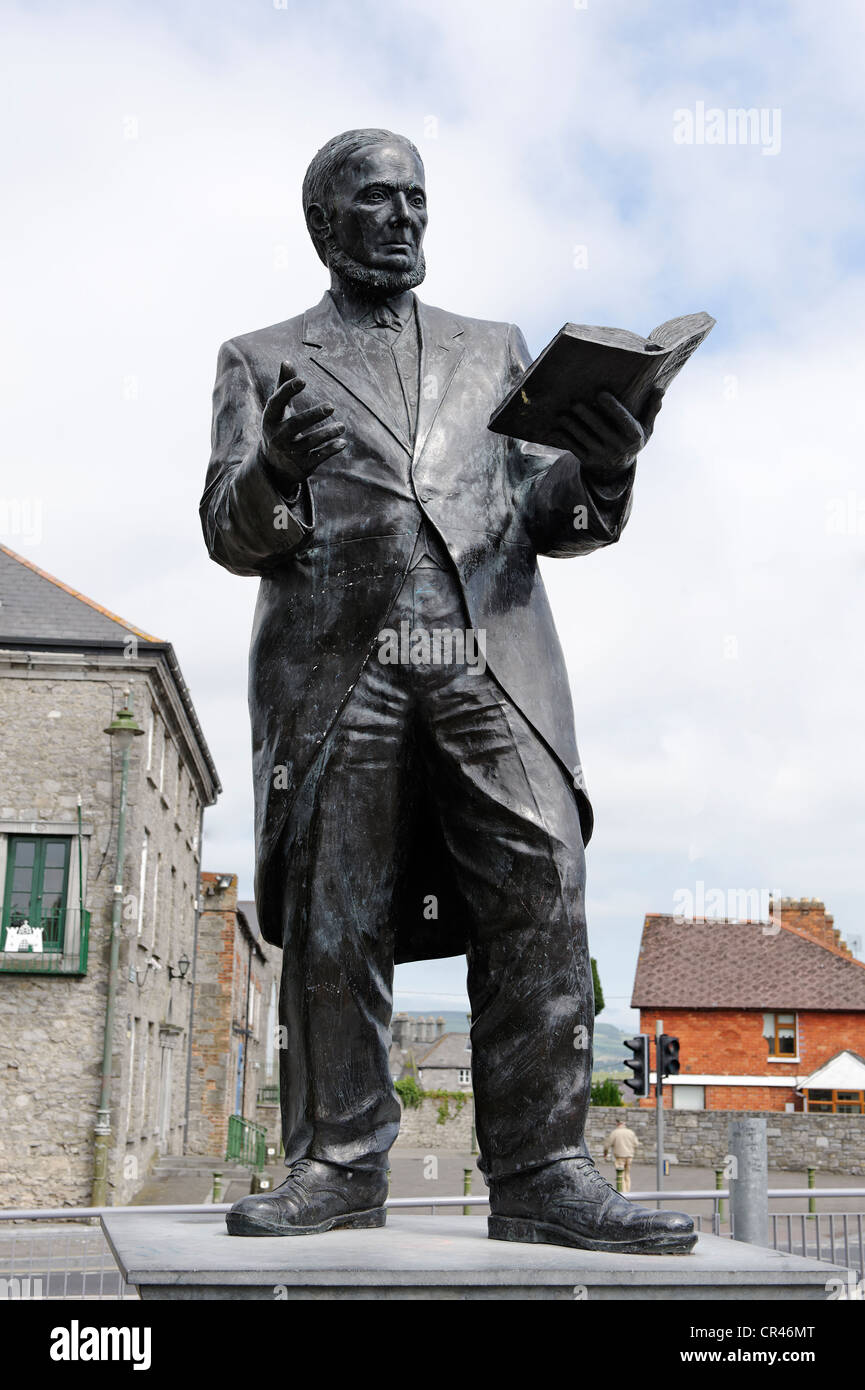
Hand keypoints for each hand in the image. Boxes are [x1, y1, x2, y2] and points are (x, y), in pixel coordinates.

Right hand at [260, 360, 345, 485]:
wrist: (274, 464)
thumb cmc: (279, 426)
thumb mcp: (278, 409)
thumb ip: (283, 385)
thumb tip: (286, 360)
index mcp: (270, 418)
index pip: (276, 403)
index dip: (287, 391)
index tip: (302, 380)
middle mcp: (278, 436)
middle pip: (296, 425)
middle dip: (313, 416)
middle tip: (331, 406)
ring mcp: (289, 452)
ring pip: (310, 442)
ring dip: (327, 434)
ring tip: (342, 426)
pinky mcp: (301, 465)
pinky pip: (318, 457)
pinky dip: (330, 450)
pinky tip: (342, 443)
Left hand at [550, 387, 662, 479]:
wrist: (617, 470)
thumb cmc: (631, 440)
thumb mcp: (646, 428)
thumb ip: (652, 409)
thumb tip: (660, 389)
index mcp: (632, 436)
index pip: (622, 419)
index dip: (611, 407)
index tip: (600, 393)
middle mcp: (617, 447)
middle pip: (599, 428)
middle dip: (586, 415)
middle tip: (575, 402)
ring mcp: (601, 455)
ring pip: (583, 438)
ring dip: (571, 426)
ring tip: (562, 414)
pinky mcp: (587, 461)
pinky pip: (573, 448)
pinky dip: (564, 438)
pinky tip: (556, 429)